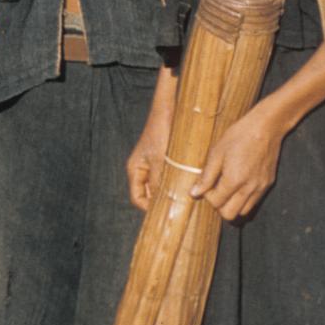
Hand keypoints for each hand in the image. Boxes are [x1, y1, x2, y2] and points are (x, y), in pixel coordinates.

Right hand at [126, 74, 176, 210]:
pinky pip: (169, 179)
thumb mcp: (160, 160)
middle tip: (179, 209)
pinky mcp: (166, 161)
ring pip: (160, 188)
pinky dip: (177, 184)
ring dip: (171, 193)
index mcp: (135, 170)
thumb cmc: (160, 133)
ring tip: (185, 199)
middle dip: (162, 202)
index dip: (149, 209)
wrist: (169, 111)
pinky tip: (189, 186)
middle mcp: (143, 170)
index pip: (137, 198)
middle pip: (149, 195)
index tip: (167, 213)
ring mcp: (154, 166)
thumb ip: (160, 181)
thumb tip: (166, 203)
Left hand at [190, 103, 286, 221]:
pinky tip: (238, 184)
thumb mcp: (216, 153)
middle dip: (219, 206)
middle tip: (215, 190)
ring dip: (232, 204)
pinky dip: (244, 199)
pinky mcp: (268, 184)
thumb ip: (206, 176)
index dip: (207, 196)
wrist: (265, 128)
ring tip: (226, 188)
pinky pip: (254, 202)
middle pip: (230, 215)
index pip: (216, 203)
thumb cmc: (238, 136)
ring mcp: (261, 188)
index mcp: (234, 180)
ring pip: (244, 211)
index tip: (206, 184)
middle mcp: (249, 188)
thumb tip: (194, 193)